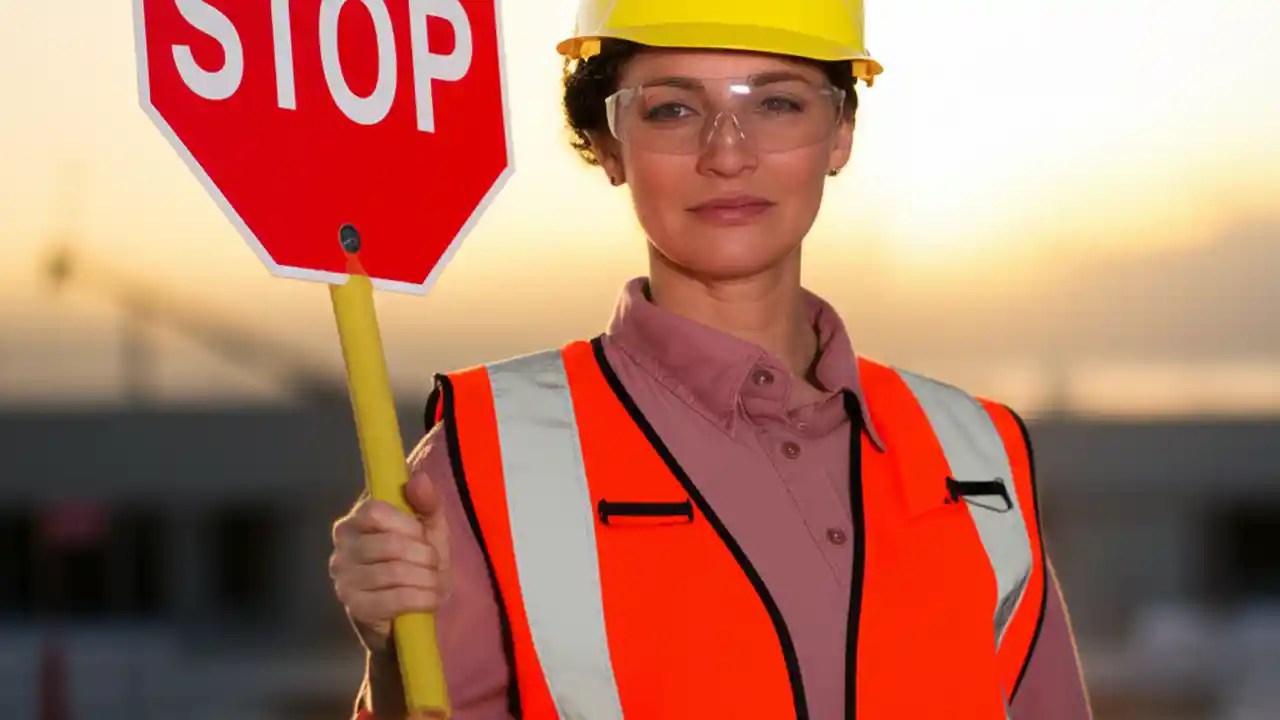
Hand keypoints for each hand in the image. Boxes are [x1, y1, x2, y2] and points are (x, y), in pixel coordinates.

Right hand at [330, 476, 450, 652]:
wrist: (409, 614)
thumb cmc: (418, 564)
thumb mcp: (430, 529)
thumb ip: (427, 502)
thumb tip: (418, 477)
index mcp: (356, 520)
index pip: (374, 512)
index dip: (406, 524)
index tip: (422, 534)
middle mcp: (342, 547)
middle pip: (388, 544)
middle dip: (424, 555)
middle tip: (435, 564)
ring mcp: (345, 579)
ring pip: (393, 572)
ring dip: (427, 578)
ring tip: (436, 583)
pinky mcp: (355, 607)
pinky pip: (394, 599)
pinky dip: (421, 598)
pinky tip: (430, 599)